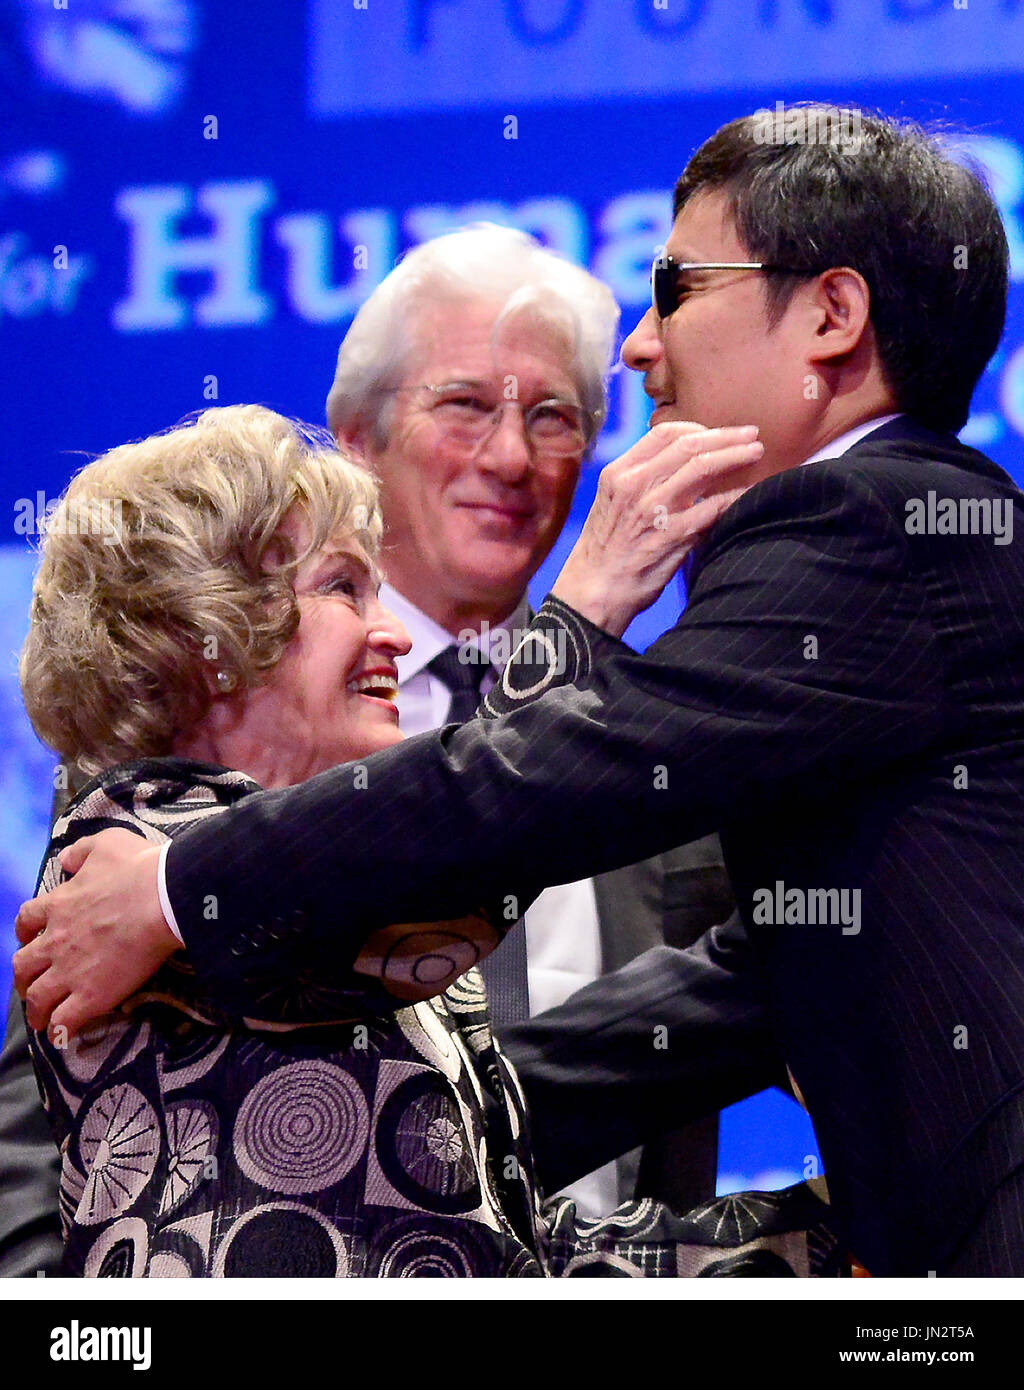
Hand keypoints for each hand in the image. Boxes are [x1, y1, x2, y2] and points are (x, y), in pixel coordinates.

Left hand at [13, 830, 177, 1040]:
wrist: (163, 898)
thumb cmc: (138, 868)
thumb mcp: (106, 844)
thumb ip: (80, 852)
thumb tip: (66, 860)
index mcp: (58, 905)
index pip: (26, 920)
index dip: (25, 932)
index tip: (30, 937)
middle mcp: (56, 941)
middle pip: (23, 965)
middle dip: (24, 978)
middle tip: (32, 985)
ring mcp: (70, 971)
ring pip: (37, 998)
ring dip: (35, 1010)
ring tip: (40, 1020)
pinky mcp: (91, 996)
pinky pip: (64, 1022)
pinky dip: (58, 1032)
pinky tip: (61, 1037)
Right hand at [551, 422, 762, 635]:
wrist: (592, 591)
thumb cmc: (605, 551)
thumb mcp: (611, 504)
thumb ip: (641, 482)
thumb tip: (681, 467)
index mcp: (618, 473)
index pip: (663, 433)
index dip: (697, 427)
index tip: (716, 433)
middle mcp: (634, 485)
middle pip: (689, 445)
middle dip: (726, 437)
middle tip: (750, 435)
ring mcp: (652, 509)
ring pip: (703, 468)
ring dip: (735, 457)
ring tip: (756, 454)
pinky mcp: (670, 536)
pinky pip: (712, 507)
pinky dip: (735, 495)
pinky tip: (749, 492)